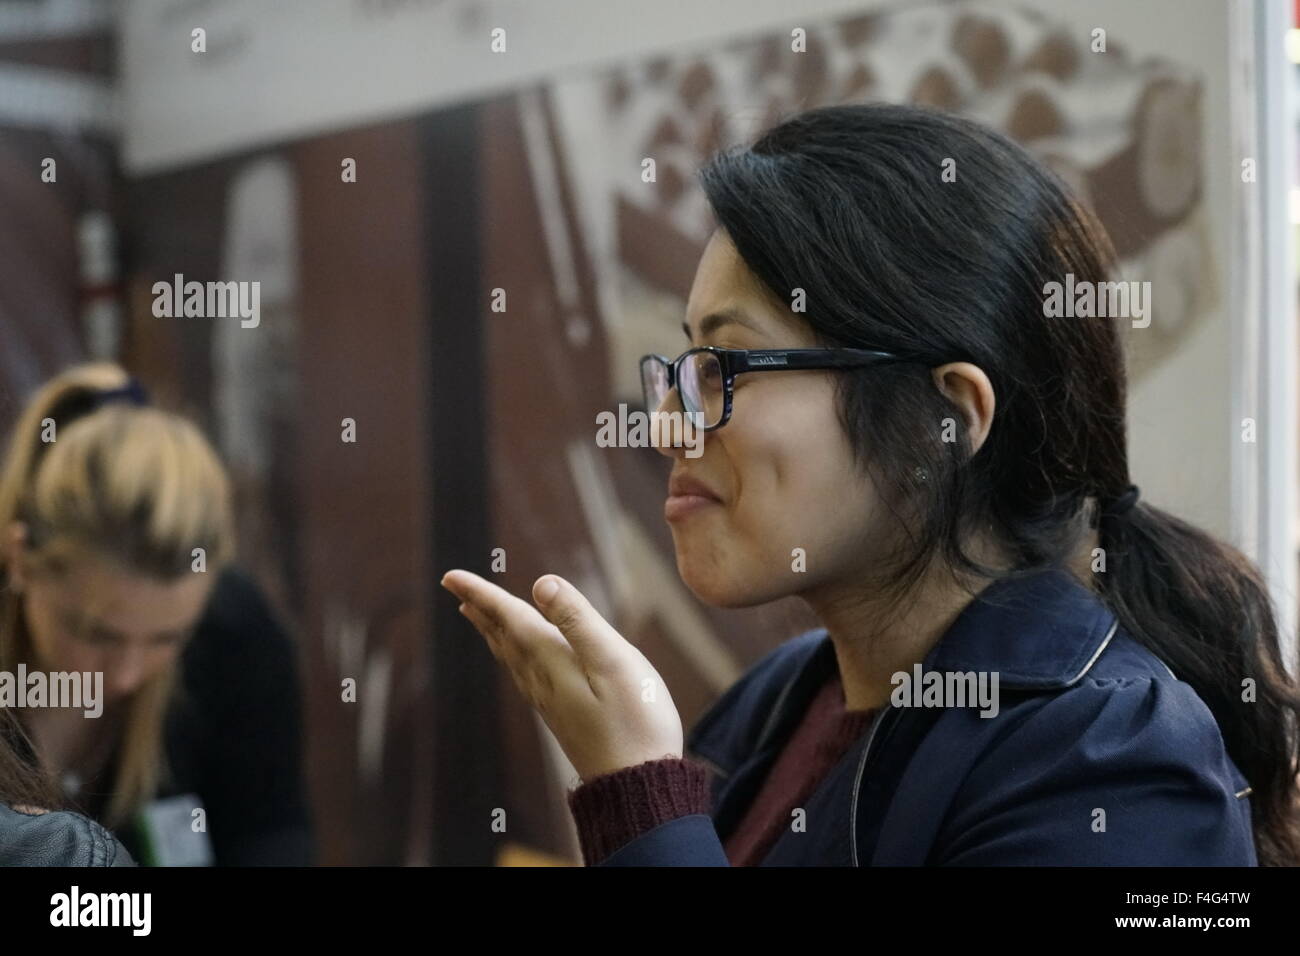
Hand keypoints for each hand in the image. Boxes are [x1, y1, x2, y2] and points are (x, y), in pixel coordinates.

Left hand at [440, 569, 683, 782]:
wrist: (636, 785)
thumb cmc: (635, 722)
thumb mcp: (613, 661)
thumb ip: (578, 620)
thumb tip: (541, 583)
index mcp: (552, 661)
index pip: (510, 618)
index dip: (482, 594)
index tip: (451, 576)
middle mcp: (542, 680)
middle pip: (503, 636)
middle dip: (480, 607)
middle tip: (455, 587)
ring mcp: (550, 700)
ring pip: (511, 656)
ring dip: (492, 630)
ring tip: (477, 613)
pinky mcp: (562, 714)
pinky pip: (525, 674)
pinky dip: (512, 654)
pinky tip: (519, 657)